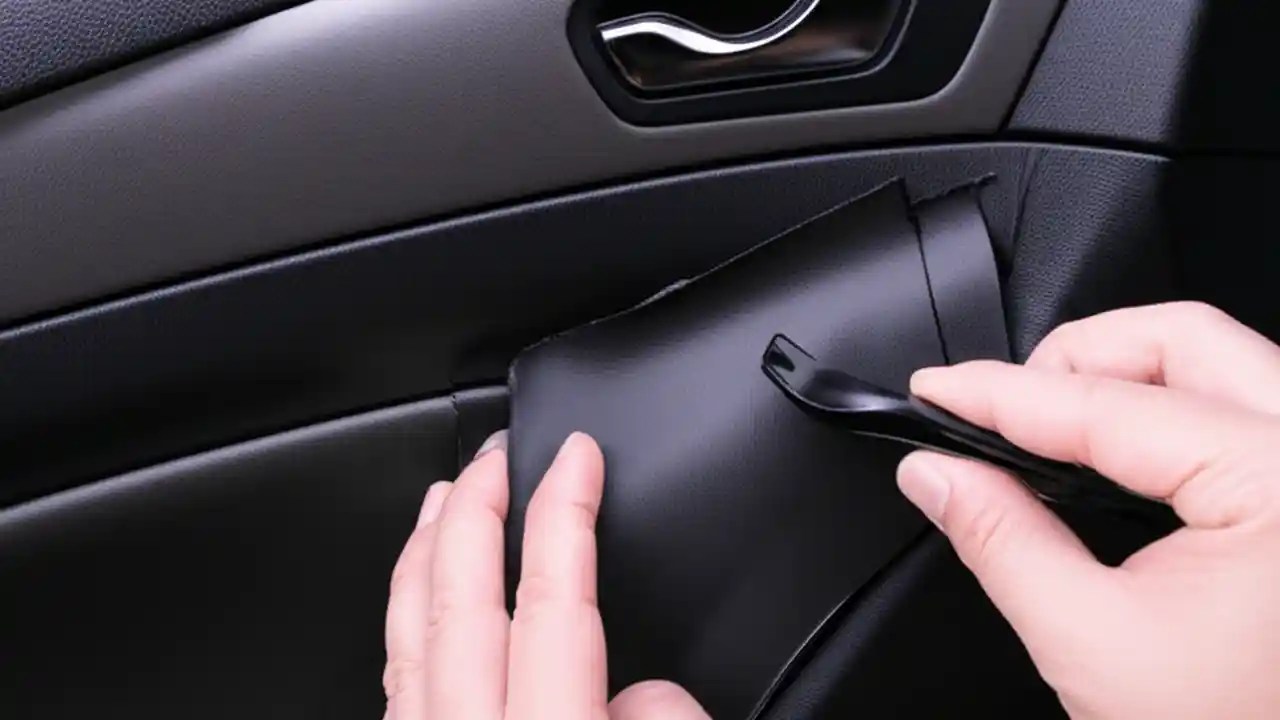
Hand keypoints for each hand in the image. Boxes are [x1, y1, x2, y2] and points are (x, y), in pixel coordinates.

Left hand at [383, 431, 709, 719]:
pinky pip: (395, 678)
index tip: (578, 456)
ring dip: (425, 555)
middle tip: (495, 456)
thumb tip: (650, 691)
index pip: (552, 600)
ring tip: (441, 500)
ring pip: (408, 635)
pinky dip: (403, 625)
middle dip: (474, 510)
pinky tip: (416, 611)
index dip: (564, 512)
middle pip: (458, 603)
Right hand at [895, 302, 1279, 718]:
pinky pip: (1236, 407)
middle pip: (1181, 342)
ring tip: (1041, 426)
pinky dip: (1160, 410)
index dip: (1002, 392)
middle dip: (1071, 360)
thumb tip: (935, 472)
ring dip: (1117, 377)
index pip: (1110, 406)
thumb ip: (1001, 539)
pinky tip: (1107, 448)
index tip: (937, 389)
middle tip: (993, 406)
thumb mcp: (1092, 642)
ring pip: (1214, 361)